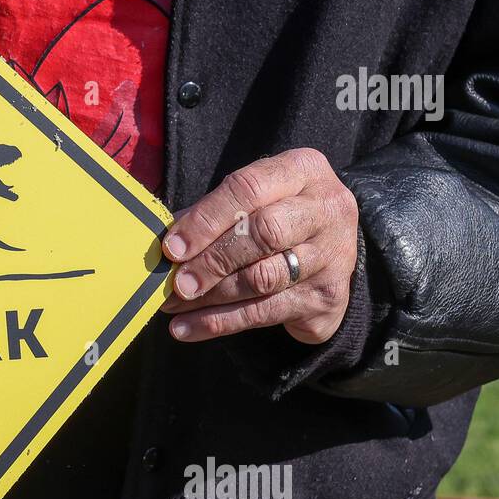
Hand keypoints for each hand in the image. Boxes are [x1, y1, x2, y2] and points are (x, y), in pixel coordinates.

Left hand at [160, 148, 359, 343]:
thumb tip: (165, 243)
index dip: (206, 220)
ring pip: (263, 278)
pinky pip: (265, 312)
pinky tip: (187, 328)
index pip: (249, 190)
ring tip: (173, 305)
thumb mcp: (252, 198)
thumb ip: (211, 213)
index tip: (173, 247)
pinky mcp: (327, 297)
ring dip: (211, 296)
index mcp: (303, 170)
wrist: (332, 249)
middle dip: (212, 261)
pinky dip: (220, 322)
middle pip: (264, 234)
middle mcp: (326, 209)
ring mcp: (333, 255)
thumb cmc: (276, 213)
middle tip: (176, 282)